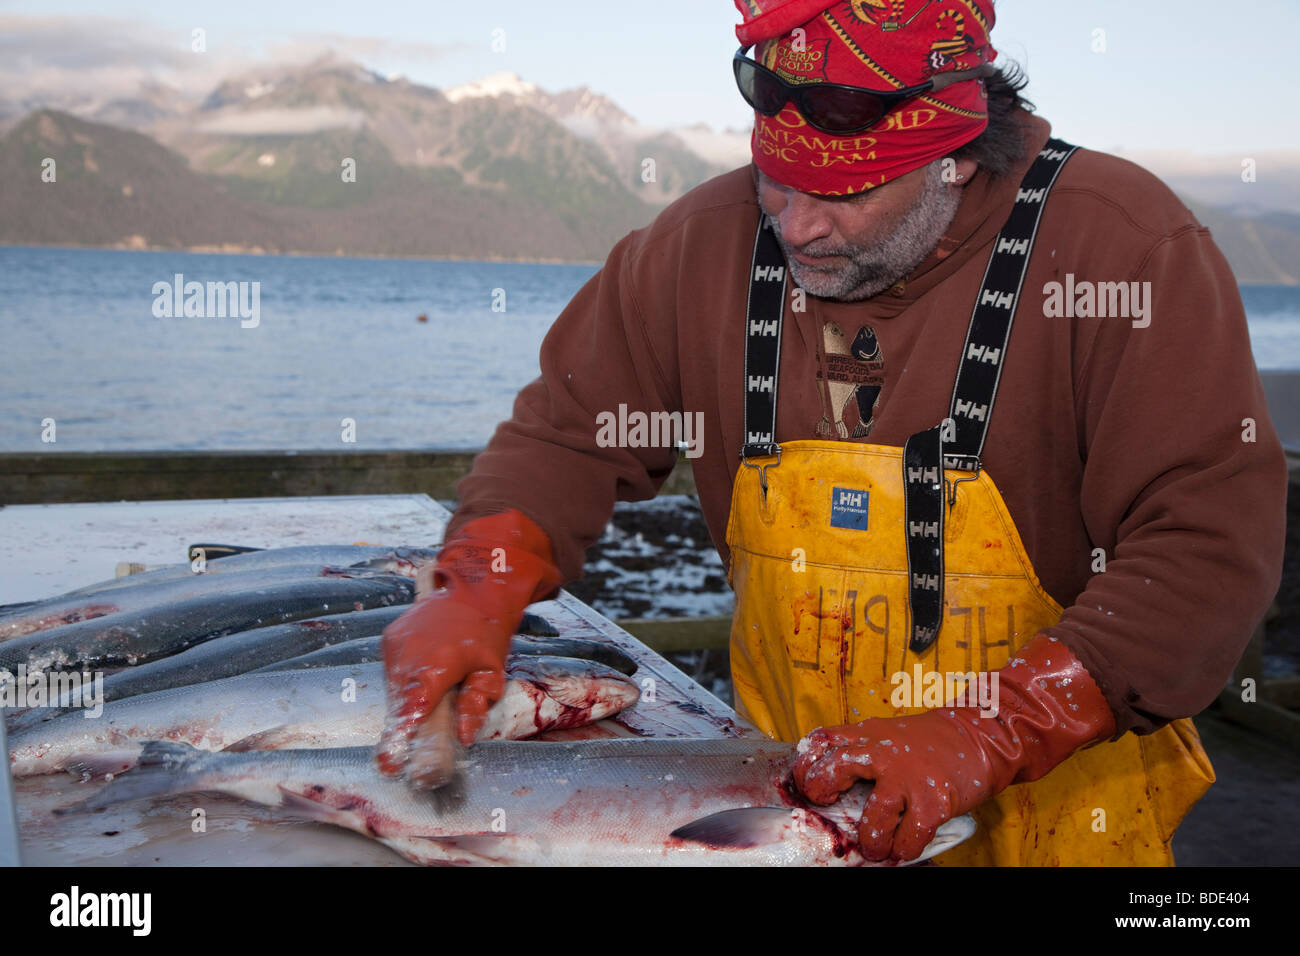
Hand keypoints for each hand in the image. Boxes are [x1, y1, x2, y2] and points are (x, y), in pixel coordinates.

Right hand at [375, 509, 561, 780]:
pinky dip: (403, 680)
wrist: (472, 588)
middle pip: (399, 701)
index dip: (401, 733)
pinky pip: (392, 669)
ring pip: (393, 686)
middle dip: (403, 725)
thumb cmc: (487, 633)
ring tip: (425, 700)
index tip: (389, 762)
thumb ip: (476, 704)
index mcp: (437, 663)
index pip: (413, 705)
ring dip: (405, 700)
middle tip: (400, 755)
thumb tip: (463, 737)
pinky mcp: (389, 638)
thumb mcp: (492, 672)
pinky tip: (422, 674)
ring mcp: (395, 643)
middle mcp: (409, 652)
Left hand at [792, 634, 1115, 861]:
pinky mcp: (933, 800)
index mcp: (866, 734)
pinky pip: (909, 836)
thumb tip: (829, 791)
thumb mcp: (885, 737)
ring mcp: (908, 776)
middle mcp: (882, 750)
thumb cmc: (926, 744)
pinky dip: (904, 849)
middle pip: (835, 769)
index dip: (805, 767)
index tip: (807, 786)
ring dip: (871, 841)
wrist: (980, 736)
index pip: (819, 742)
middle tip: (832, 809)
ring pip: (874, 818)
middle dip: (824, 792)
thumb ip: (859, 755)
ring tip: (875, 848)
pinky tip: (904, 848)